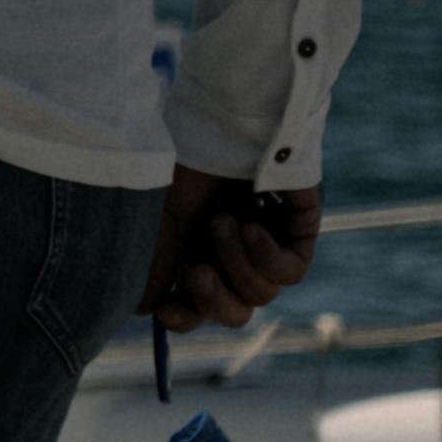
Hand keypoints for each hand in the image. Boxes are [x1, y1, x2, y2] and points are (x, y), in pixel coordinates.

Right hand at [150, 170, 318, 332]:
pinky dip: (266, 255)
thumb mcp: (160, 220)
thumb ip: (155, 266)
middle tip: (196, 269)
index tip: (166, 309)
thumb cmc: (186, 164)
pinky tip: (252, 224)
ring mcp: (268, 245)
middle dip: (213, 299)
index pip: (195, 307)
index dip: (183, 316)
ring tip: (224, 219)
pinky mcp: (299, 232)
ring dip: (235, 260)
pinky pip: (290, 273)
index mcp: (196, 252)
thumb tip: (143, 311)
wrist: (225, 124)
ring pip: (260, 294)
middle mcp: (234, 255)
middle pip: (233, 312)